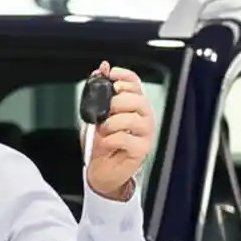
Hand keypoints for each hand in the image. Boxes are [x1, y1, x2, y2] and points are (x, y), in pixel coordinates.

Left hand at [85, 61, 154, 199]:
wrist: (100, 172)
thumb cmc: (101, 145)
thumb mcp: (95, 117)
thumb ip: (98, 94)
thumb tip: (101, 69)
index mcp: (134, 107)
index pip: (136, 84)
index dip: (124, 77)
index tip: (111, 75)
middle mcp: (143, 118)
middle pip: (137, 99)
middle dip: (116, 102)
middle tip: (104, 113)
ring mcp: (145, 134)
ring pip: (133, 118)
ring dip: (112, 123)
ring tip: (104, 131)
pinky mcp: (141, 150)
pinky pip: (126, 138)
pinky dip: (111, 139)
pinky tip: (106, 144)